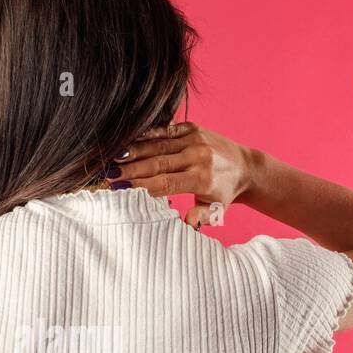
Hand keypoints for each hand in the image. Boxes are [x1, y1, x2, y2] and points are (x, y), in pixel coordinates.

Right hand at [109, 121, 255, 227]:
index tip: (119, 189)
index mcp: (201, 179)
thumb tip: (188, 224)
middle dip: (131, 169)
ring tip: (112, 156)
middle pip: (157, 163)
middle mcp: (198, 156)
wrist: (245, 167)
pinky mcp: (193, 128)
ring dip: (134, 150)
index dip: (141, 186)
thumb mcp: (216, 210)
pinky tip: (128, 139)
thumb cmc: (224, 193)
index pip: (165, 182)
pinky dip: (146, 134)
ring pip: (158, 145)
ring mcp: (195, 139)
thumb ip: (201, 216)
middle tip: (108, 174)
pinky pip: (165, 131)